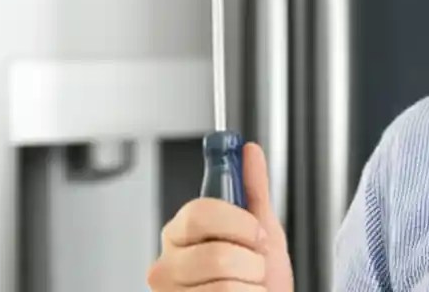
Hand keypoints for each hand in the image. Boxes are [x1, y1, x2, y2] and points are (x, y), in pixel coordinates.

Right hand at [148, 142, 293, 290]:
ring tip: (248, 287)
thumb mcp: (261, 231)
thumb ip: (252, 190)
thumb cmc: (261, 279)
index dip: (238, 222)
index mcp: (181, 234)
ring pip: (225, 283)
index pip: (199, 212)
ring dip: (254, 286)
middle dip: (251, 260)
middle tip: (254, 265)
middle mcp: (167, 266)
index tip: (256, 231)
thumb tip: (248, 150)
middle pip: (215, 254)